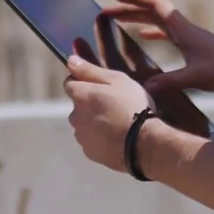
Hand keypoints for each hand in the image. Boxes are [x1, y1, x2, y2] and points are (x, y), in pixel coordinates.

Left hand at [64, 54, 150, 173]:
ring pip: (84, 124)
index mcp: (80, 95)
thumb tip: (70, 60)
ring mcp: (81, 137)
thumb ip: (90, 70)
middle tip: (114, 105)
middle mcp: (74, 116)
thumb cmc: (132, 106)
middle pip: (78, 105)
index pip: (70, 82)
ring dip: (94, 122)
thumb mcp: (117, 80)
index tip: (101, 85)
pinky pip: (92, 141)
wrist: (143, 145)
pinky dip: (100, 138)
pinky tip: (117, 138)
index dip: (84, 81)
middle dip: (90, 104)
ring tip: (118, 123)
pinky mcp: (90, 153)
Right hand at [102, 0, 213, 98]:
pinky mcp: (194, 47)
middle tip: (106, 12)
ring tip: (119, 22)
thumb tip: (145, 88)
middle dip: (129, 9)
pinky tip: (145, 38)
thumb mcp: (196, 77)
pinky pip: (167, 34)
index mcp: (182, 30)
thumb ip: (170, 82)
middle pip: (152, 11)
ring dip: (138, 19)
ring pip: (159, 21)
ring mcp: (189, 37)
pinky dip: (153, 32)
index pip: (155, 5)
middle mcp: (184, 29)